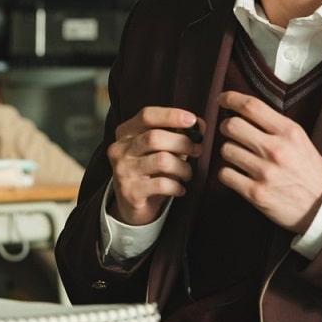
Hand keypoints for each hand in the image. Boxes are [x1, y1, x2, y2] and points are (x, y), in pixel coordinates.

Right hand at [107, 106, 200, 225]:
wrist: (132, 206)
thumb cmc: (150, 171)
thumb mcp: (161, 149)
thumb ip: (177, 135)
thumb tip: (200, 124)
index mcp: (126, 133)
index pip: (147, 116)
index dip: (171, 115)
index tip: (193, 120)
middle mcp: (120, 149)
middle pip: (155, 137)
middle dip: (183, 142)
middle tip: (198, 150)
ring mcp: (123, 170)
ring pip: (162, 160)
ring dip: (183, 167)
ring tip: (187, 173)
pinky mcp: (129, 191)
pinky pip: (162, 184)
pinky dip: (177, 186)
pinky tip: (180, 189)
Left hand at [215, 91, 321, 232]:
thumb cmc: (309, 171)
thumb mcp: (300, 140)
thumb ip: (275, 125)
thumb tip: (243, 110)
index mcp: (289, 132)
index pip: (252, 106)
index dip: (231, 98)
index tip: (222, 99)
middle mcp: (277, 150)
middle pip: (232, 126)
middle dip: (226, 127)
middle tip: (230, 132)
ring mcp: (266, 172)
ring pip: (226, 150)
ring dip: (228, 152)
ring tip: (240, 157)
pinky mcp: (256, 193)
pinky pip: (225, 174)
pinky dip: (228, 173)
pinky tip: (238, 174)